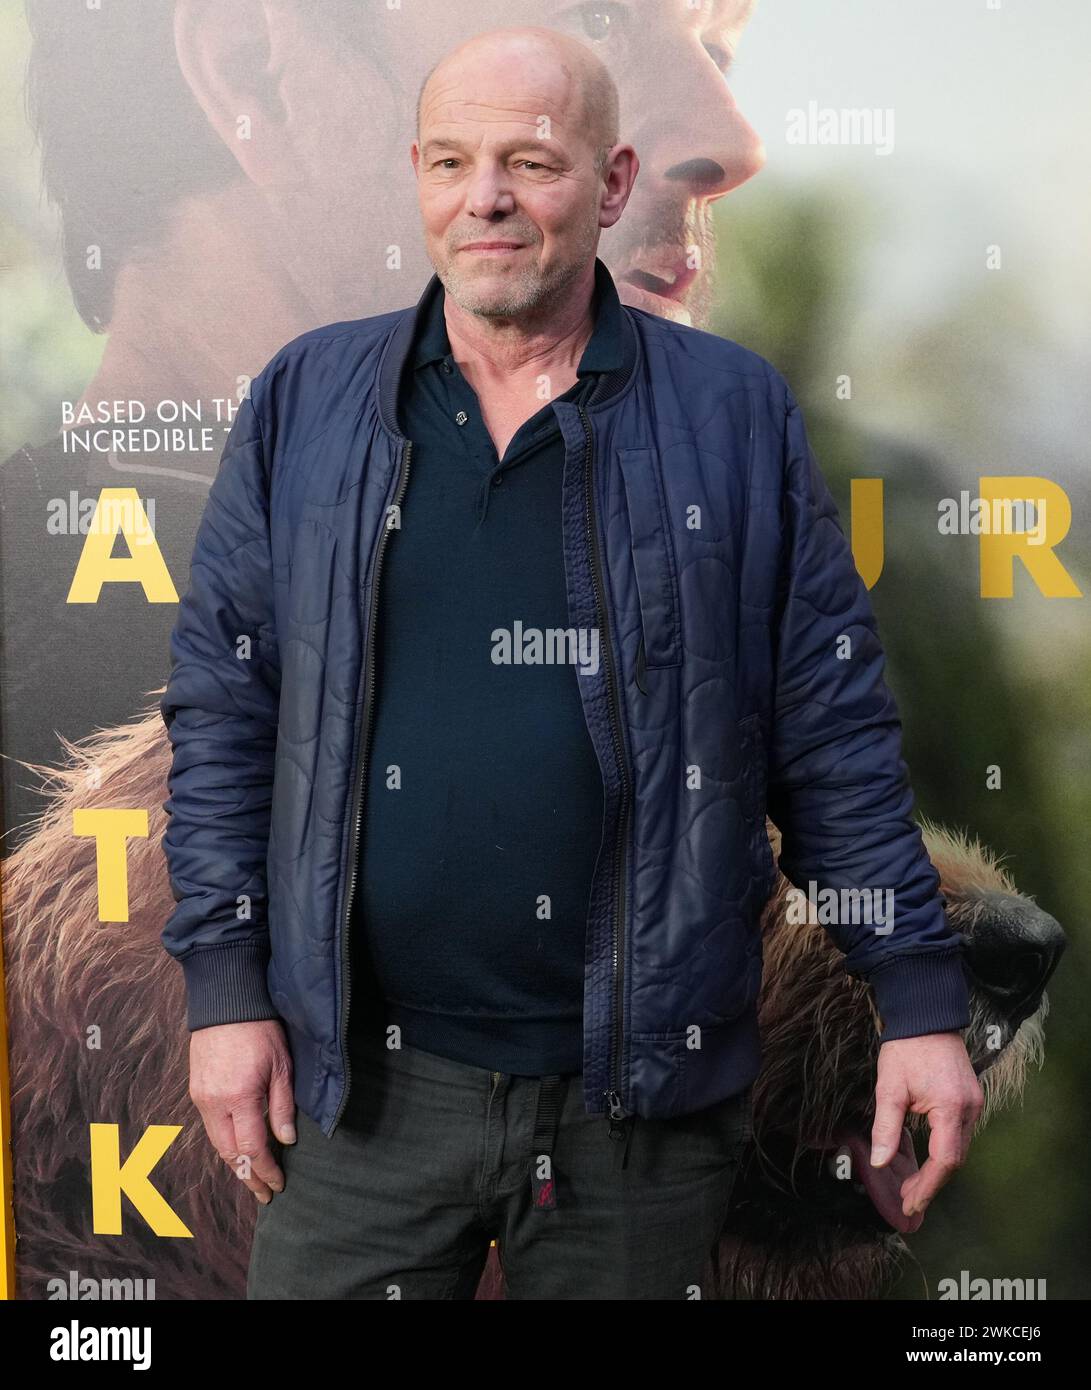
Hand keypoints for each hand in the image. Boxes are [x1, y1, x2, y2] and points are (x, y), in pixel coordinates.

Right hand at [189, 1019, 295, 1203]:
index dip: (265, 1170)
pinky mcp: (196, 1090)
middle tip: (264, 1193)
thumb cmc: (260, 1029)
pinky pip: (210, 1126)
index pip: (252, 1149)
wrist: (226, 1002)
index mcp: (239, 1098)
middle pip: (229, 1154)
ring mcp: (201, 1098)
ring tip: (252, 1177)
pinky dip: (225, 1142)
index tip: (277, 1186)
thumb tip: (286, 1140)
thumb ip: (282, 1105)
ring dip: (234, 1162)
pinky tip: (237, 1148)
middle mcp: (214, 1103)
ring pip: (217, 1143)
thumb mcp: (281, 1066)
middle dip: (247, 1176)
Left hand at [870, 1032, 983, 1221]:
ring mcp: (974, 1103)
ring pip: (959, 1148)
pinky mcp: (970, 1099)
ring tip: (913, 1186)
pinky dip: (944, 1151)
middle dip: (931, 1183)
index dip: (928, 1186)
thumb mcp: (889, 1088)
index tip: (911, 1203)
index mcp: (951, 1107)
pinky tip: (927, 1160)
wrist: (926, 1017)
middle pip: (954, 1159)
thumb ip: (886, 1128)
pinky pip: (959, 1134)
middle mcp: (970, 1109)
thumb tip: (880, 1162)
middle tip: (908, 1199)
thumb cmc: (906, 1049)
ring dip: (938, 1170)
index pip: (945, 1160)